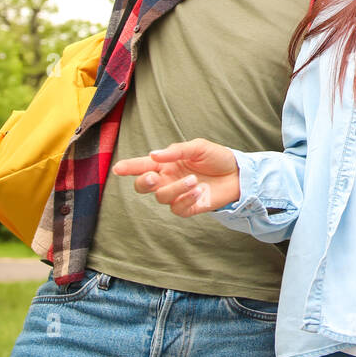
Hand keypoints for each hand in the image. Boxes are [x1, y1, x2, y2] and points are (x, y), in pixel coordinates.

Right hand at [112, 138, 239, 216]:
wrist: (237, 173)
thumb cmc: (216, 157)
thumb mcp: (198, 147)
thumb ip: (176, 151)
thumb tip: (153, 155)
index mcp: (167, 163)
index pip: (142, 166)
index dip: (129, 167)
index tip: (117, 168)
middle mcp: (168, 179)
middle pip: (143, 186)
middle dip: (144, 182)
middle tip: (153, 176)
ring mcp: (177, 194)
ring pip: (161, 197)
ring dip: (176, 188)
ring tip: (194, 179)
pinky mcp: (189, 207)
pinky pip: (177, 209)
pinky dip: (186, 199)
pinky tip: (199, 191)